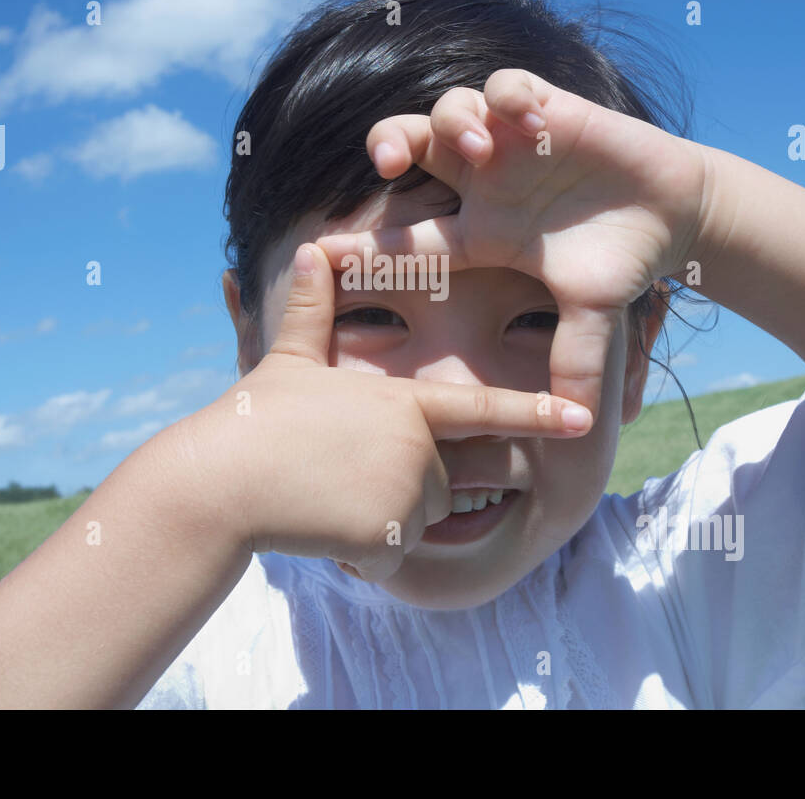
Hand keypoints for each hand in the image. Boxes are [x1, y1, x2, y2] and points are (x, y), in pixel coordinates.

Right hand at [205, 243, 593, 582]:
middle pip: (443, 478)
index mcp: (404, 402)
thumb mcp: (288, 361)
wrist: (221, 484)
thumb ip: (315, 312)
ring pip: (417, 518)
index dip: (535, 412)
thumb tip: (315, 250)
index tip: (584, 417)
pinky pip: (392, 554)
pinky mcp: (387, 538)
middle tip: (343, 472)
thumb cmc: (253, 419)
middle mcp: (416, 447)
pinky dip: (362, 550)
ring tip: (328, 495)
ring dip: (381, 517)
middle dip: (404, 483)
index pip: (483, 407)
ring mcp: (404, 494)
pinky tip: (324, 526)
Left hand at [312, 68, 712, 418]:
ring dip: (454, 123)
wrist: (671, 212)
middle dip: (388, 145)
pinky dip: (508, 96)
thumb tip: (576, 425)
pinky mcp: (546, 109)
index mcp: (478, 233)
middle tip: (390, 163)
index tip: (323, 252)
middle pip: (409, 148)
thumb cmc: (621, 259)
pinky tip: (529, 119)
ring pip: (450, 110)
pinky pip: (507, 87)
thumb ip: (576, 360)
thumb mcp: (592, 311)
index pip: (408, 241)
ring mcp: (511, 143)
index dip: (365, 247)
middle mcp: (482, 183)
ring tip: (481, 149)